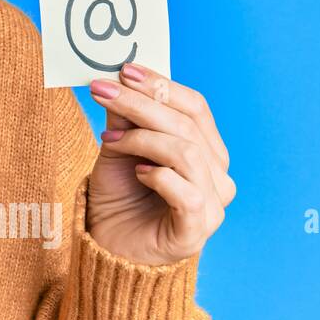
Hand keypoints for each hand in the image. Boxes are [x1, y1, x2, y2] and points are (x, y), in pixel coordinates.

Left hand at [85, 62, 234, 265]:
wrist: (111, 250)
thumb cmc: (120, 198)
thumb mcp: (117, 149)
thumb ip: (125, 118)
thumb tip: (120, 78)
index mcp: (206, 150)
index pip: (194, 107)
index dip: (160, 84)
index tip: (123, 70)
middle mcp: (217, 175)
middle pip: (187, 125)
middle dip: (141, 102)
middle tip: (102, 90)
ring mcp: (212, 204)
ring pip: (186, 153)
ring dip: (143, 138)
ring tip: (109, 141)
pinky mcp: (196, 231)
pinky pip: (187, 192)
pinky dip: (158, 175)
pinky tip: (137, 173)